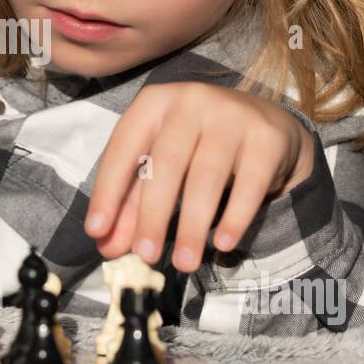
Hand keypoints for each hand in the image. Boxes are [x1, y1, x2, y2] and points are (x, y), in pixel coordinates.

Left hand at [83, 82, 313, 273]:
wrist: (267, 124)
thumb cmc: (198, 146)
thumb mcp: (161, 166)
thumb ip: (132, 204)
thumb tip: (108, 247)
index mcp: (154, 103)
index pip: (123, 149)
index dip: (108, 191)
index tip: (97, 231)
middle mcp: (192, 100)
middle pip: (166, 164)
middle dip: (152, 216)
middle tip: (145, 257)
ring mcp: (232, 115)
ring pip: (206, 177)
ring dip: (192, 225)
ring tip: (184, 263)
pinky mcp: (267, 137)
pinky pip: (249, 184)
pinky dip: (235, 217)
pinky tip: (223, 244)